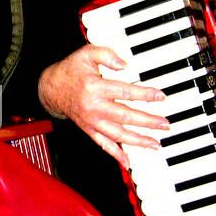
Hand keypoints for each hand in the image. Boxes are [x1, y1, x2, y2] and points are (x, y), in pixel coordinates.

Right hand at [38, 45, 169, 167]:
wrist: (50, 89)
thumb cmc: (70, 70)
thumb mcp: (86, 53)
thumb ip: (106, 54)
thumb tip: (125, 65)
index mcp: (94, 87)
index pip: (125, 92)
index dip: (145, 94)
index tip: (160, 96)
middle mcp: (94, 107)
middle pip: (125, 116)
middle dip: (147, 122)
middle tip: (164, 124)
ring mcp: (91, 121)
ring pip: (117, 134)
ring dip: (138, 141)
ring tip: (155, 144)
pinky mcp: (88, 129)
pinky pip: (103, 144)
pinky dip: (116, 154)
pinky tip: (128, 161)